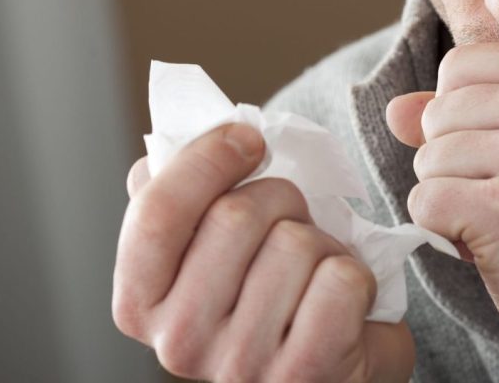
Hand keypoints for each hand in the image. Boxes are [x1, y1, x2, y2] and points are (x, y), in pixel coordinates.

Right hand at [112, 123, 413, 381]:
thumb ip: (177, 202)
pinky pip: (340, 280)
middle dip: (281, 200)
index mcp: (141, 303)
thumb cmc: (271, 294)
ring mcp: (241, 365)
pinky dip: (357, 276)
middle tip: (292, 223)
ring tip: (316, 271)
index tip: (248, 139)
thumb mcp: (212, 246)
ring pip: (295, 244)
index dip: (207, 159)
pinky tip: (345, 301)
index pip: (158, 213)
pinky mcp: (306, 372)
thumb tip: (157, 157)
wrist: (333, 367)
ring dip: (323, 243)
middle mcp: (179, 343)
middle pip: (235, 216)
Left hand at [386, 44, 498, 372]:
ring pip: (427, 160)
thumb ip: (469, 113)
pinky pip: (424, 202)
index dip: (460, 114)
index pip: (458, 65)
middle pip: (438, 113)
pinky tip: (487, 244)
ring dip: (450, 200)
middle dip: (453, 162)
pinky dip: (442, 231)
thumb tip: (395, 109)